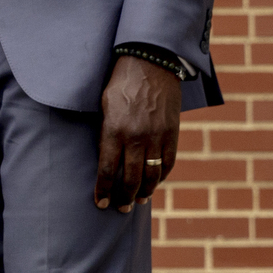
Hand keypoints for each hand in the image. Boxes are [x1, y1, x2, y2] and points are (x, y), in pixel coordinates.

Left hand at [97, 55, 180, 212]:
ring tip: (136, 202)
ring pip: (151, 174)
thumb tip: (105, 159)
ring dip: (143, 192)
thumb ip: (105, 133)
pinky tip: (153, 184)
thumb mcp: (104, 107)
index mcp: (114, 130)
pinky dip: (161, 177)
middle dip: (123, 197)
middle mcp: (136, 137)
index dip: (104, 190)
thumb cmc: (120, 84)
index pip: (107, 170)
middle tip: (119, 208)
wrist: (150, 64)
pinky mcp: (172, 133)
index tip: (100, 203)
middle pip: (130, 178)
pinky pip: (167, 163)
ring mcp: (157, 136)